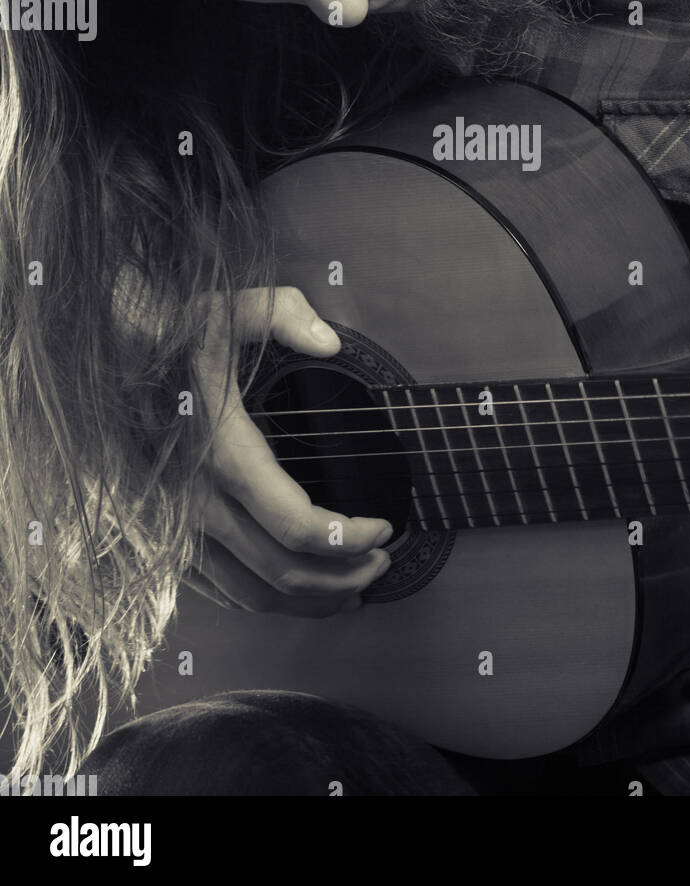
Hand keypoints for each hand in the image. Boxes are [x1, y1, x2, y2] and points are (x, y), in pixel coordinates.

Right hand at [188, 285, 392, 616]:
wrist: (87, 365)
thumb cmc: (160, 337)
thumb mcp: (222, 306)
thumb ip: (281, 313)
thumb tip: (329, 342)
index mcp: (220, 452)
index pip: (298, 526)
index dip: (351, 538)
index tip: (384, 526)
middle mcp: (194, 502)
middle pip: (283, 573)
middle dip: (344, 578)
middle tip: (382, 563)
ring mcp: (172, 528)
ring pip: (250, 595)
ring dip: (309, 600)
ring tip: (352, 588)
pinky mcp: (158, 538)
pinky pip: (216, 590)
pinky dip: (263, 600)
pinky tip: (294, 588)